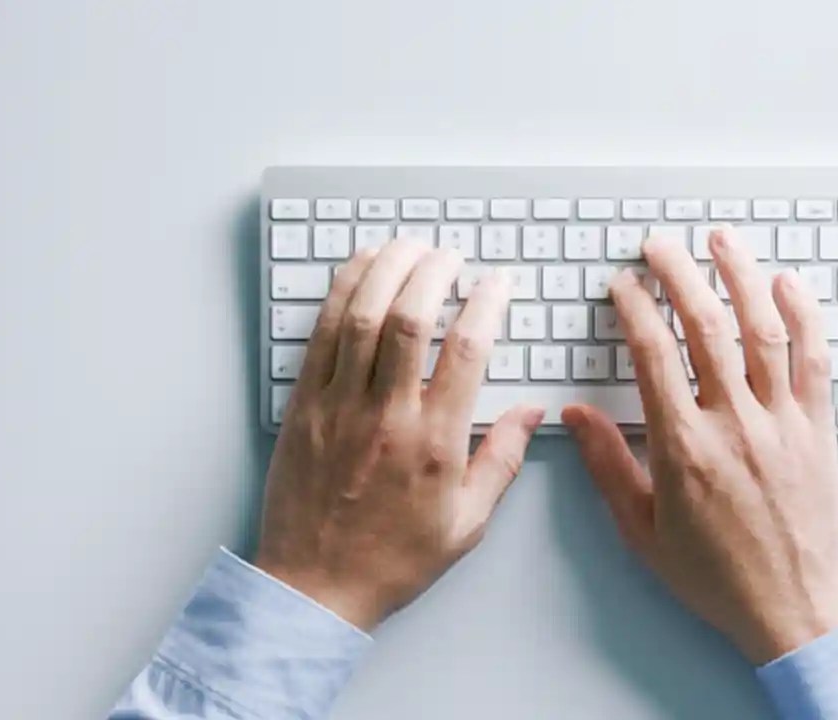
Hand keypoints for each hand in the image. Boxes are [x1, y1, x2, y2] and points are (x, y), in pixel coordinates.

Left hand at [255, 241, 542, 629]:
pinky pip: (322, 335)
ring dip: (387, 269)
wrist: (314, 588)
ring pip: (363, 316)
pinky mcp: (303, 406)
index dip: (486, 304)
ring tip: (408, 246)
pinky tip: (359, 269)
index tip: (497, 283)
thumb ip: (502, 461)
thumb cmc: (392, 560)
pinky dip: (342, 293)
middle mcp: (387, 416)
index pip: (467, 351)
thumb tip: (533, 414)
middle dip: (434, 272)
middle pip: (411, 319)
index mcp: (435, 444)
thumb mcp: (467, 522)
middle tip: (450, 255)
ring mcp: (339, 407)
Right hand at [563, 228, 837, 663]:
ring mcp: (782, 423)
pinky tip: (787, 283)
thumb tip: (573, 416)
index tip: (622, 284)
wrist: (795, 611)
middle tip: (660, 245)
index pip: (653, 354)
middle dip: (679, 274)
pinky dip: (803, 314)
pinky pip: (814, 358)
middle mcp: (734, 424)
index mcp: (684, 448)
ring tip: (721, 240)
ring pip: (762, 329)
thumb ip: (608, 466)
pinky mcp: (817, 429)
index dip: (634, 308)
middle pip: (705, 326)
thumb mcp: (643, 531)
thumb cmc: (717, 578)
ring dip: (741, 275)